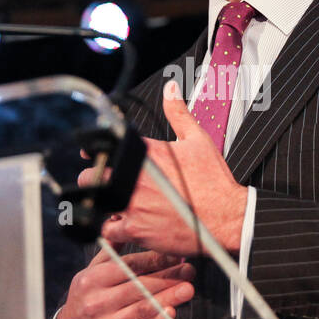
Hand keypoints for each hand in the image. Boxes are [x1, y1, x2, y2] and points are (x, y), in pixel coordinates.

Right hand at [53, 247, 195, 318]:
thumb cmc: (83, 299)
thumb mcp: (89, 272)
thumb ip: (109, 252)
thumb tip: (123, 225)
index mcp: (92, 280)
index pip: (128, 266)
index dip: (154, 260)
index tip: (175, 255)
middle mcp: (97, 301)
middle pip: (138, 286)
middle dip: (167, 277)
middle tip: (189, 271)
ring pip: (141, 308)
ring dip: (167, 298)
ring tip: (187, 289)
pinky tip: (171, 314)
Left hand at [76, 81, 248, 255]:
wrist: (226, 217)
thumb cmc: (214, 183)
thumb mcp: (197, 139)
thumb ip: (178, 112)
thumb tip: (170, 89)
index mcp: (147, 152)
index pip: (105, 146)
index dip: (94, 151)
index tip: (92, 156)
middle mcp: (136, 177)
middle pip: (92, 175)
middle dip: (96, 178)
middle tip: (106, 183)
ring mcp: (133, 204)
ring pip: (97, 201)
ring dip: (103, 202)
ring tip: (115, 203)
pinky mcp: (136, 229)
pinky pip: (108, 228)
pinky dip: (112, 227)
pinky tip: (123, 222)